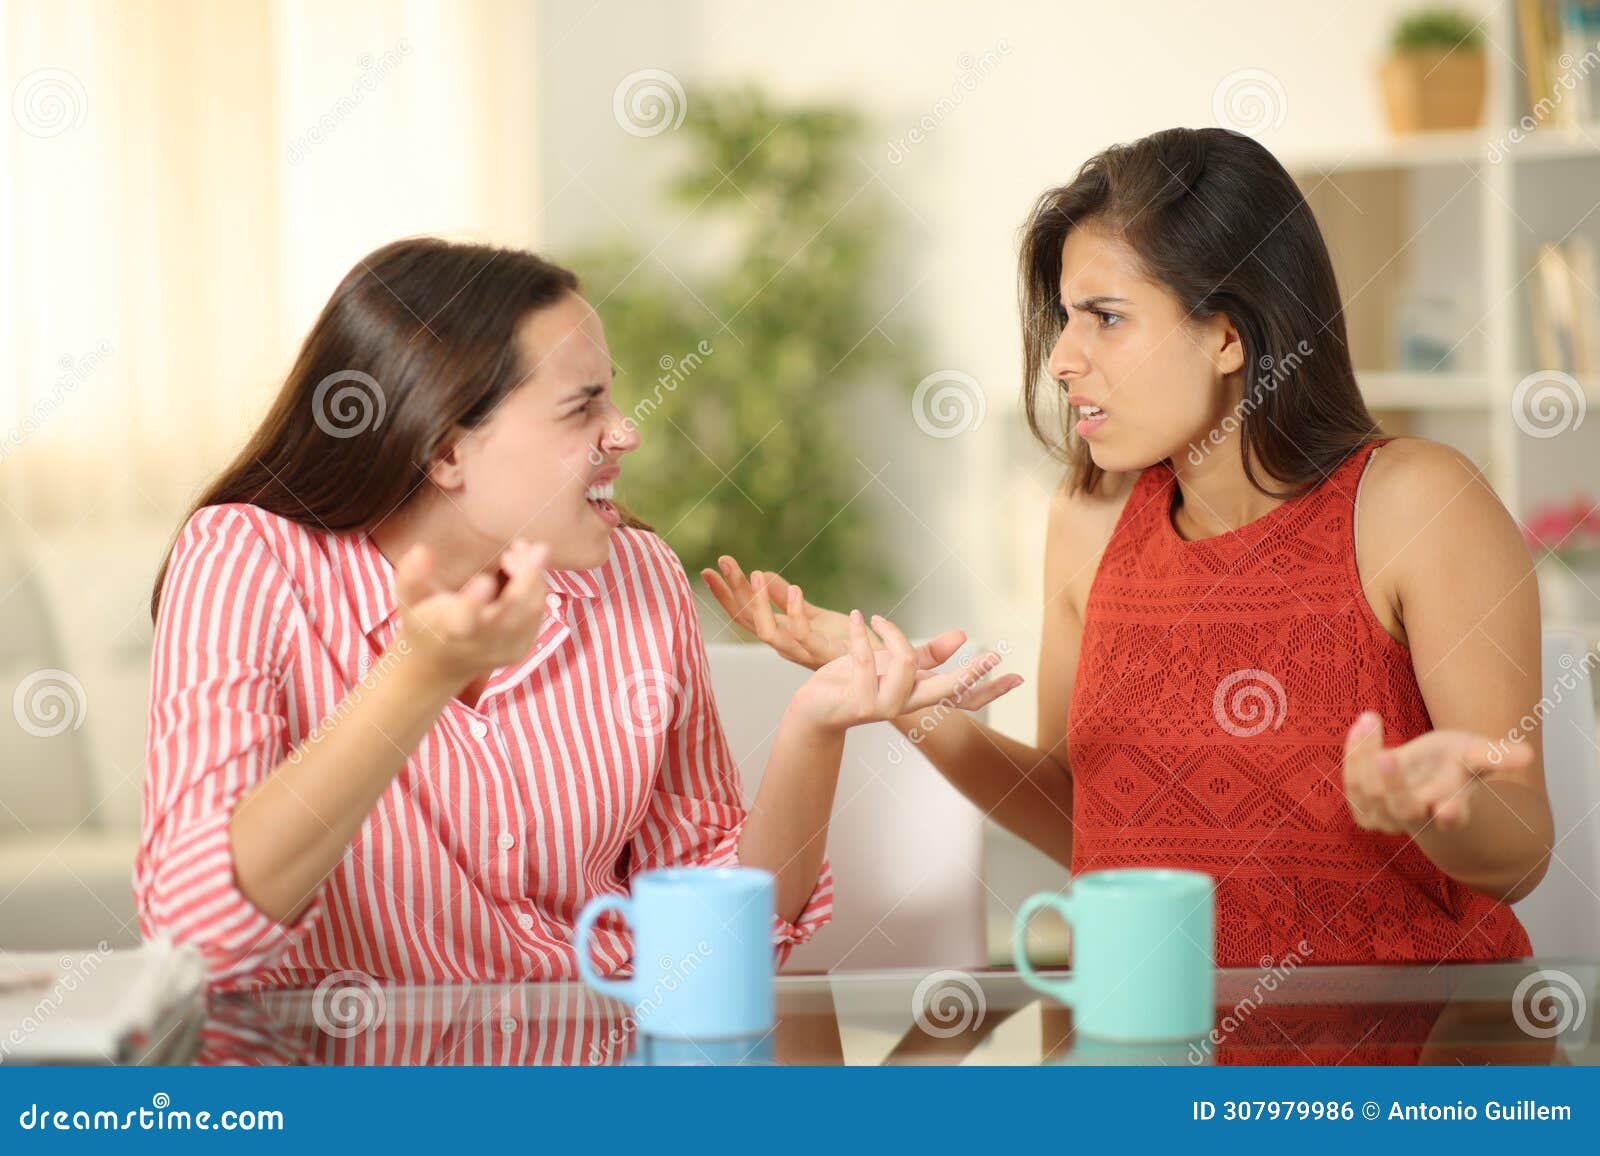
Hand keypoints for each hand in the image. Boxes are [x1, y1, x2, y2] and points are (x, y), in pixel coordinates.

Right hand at [393, 539, 549, 690]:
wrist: (440, 665)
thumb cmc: (425, 623)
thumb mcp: (410, 601)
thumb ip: (412, 576)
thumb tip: (421, 550)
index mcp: (450, 632)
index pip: (462, 622)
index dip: (474, 603)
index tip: (485, 579)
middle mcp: (480, 644)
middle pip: (510, 615)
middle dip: (525, 579)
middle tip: (527, 546)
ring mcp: (504, 649)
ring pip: (530, 611)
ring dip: (533, 576)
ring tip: (522, 548)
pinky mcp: (520, 648)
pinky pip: (536, 614)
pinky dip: (536, 586)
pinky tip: (525, 564)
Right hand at [701, 555, 866, 670]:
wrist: (881, 666)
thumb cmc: (848, 641)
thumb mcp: (813, 613)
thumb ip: (786, 598)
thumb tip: (762, 574)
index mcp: (780, 634)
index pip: (744, 612)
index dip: (727, 593)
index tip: (710, 569)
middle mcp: (785, 645)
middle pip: (748, 620)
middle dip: (731, 593)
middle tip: (719, 564)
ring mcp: (802, 652)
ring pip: (767, 632)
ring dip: (757, 603)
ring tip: (751, 573)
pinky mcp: (823, 654)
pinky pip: (803, 635)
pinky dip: (796, 613)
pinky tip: (796, 589)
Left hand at [789, 609, 1020, 733]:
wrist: (816, 708)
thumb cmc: (856, 683)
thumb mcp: (893, 663)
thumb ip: (927, 654)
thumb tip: (964, 636)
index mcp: (919, 695)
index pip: (964, 698)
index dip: (991, 689)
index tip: (1018, 677)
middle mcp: (907, 705)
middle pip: (948, 692)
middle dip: (971, 673)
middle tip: (992, 655)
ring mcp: (884, 707)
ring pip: (905, 664)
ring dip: (889, 633)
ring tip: (871, 618)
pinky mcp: (857, 703)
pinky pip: (865, 659)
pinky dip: (860, 634)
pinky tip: (856, 619)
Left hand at [1341, 711, 1531, 835]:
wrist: (1424, 780)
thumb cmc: (1454, 764)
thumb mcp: (1474, 754)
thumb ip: (1495, 755)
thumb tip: (1527, 754)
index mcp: (1452, 808)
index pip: (1451, 818)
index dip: (1450, 815)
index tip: (1448, 811)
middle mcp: (1418, 817)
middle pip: (1402, 807)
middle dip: (1393, 784)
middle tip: (1386, 757)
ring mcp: (1387, 818)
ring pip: (1368, 793)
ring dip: (1365, 755)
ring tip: (1371, 718)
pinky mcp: (1364, 810)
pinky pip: (1352, 784)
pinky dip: (1354, 754)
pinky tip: (1364, 725)